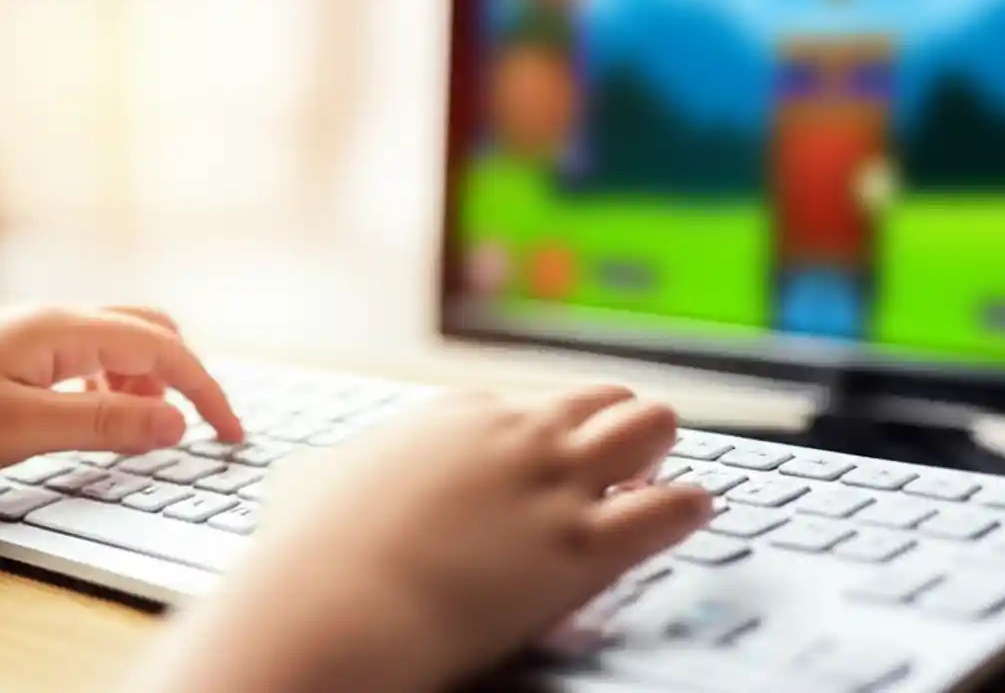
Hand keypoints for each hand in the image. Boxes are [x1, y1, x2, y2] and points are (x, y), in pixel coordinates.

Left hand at [0, 305, 239, 508]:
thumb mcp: (22, 428)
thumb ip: (107, 422)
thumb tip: (179, 423)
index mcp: (60, 328)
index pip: (161, 349)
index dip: (206, 390)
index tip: (232, 435)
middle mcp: (51, 326)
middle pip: (148, 332)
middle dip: (185, 375)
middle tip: (203, 429)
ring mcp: (31, 346)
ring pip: (117, 352)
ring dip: (148, 387)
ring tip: (153, 435)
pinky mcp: (14, 371)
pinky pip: (86, 372)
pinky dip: (114, 395)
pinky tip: (102, 426)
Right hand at [140, 386, 710, 692]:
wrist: (334, 605)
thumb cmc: (311, 551)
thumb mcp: (311, 480)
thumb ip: (334, 468)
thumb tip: (316, 473)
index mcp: (461, 415)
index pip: (538, 402)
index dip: (558, 430)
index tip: (562, 452)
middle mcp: (518, 433)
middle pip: (607, 399)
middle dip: (622, 428)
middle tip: (627, 461)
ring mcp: (555, 484)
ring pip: (651, 428)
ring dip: (661, 452)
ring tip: (661, 479)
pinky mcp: (583, 546)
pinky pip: (671, 509)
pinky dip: (688, 508)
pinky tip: (692, 512)